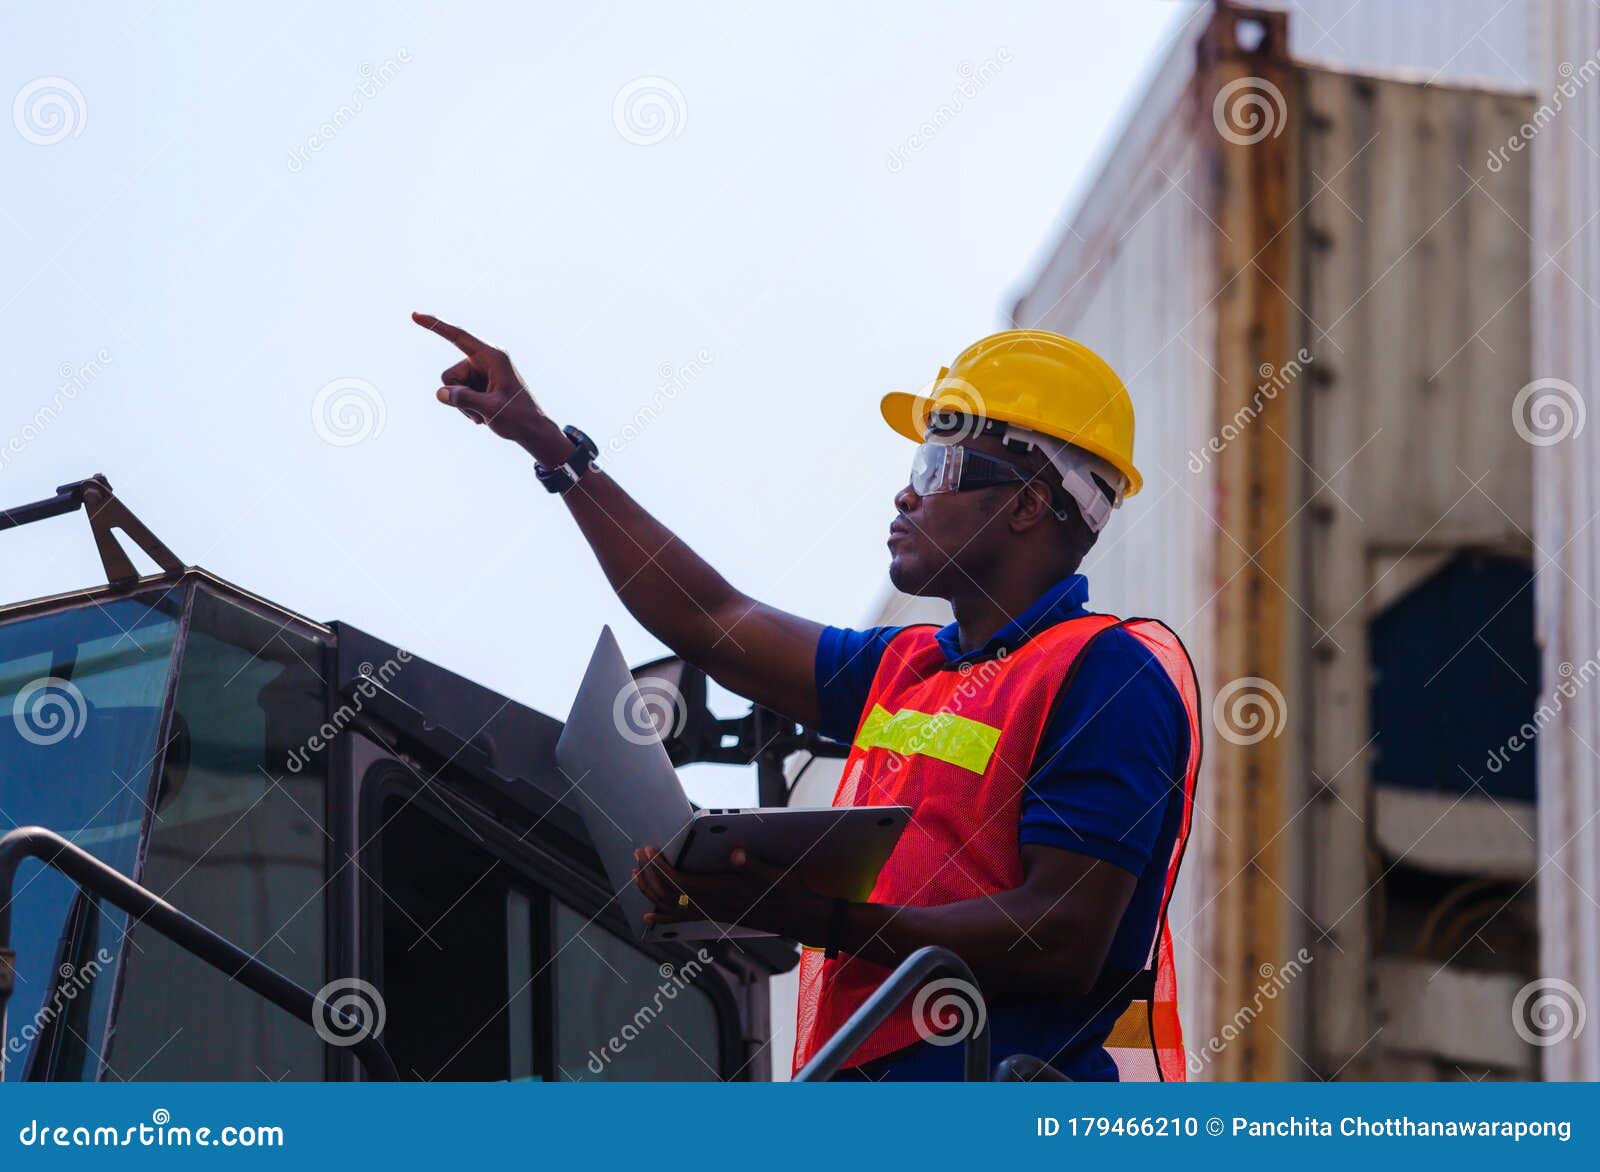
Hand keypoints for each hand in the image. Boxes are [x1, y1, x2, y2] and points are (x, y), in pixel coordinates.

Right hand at [412, 312, 560, 454]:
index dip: (435, 325)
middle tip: (482, 410)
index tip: (415, 315)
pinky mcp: (480, 383)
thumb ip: (464, 399)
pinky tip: (485, 415)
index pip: (458, 337)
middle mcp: (486, 360)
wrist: (533, 431)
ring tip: (485, 414)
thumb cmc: (518, 418)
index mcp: (492, 357)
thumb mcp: (491, 409)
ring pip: (453, 387)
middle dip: (458, 396)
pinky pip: (458, 394)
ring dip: (464, 405)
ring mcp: (482, 372)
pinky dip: (468, 407)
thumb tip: (441, 393)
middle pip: (450, 375)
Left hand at [632, 845, 827, 940]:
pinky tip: (649, 915)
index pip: (679, 882)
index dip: (659, 867)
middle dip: (649, 874)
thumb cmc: (788, 891)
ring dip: (650, 890)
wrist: (799, 916)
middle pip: (668, 895)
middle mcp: (713, 907)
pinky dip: (662, 916)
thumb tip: (737, 854)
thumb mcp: (774, 873)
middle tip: (638, 853)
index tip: (649, 849)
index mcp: (723, 892)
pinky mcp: (716, 917)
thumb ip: (753, 864)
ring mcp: (713, 915)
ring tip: (636, 873)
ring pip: (672, 907)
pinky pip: (682, 920)